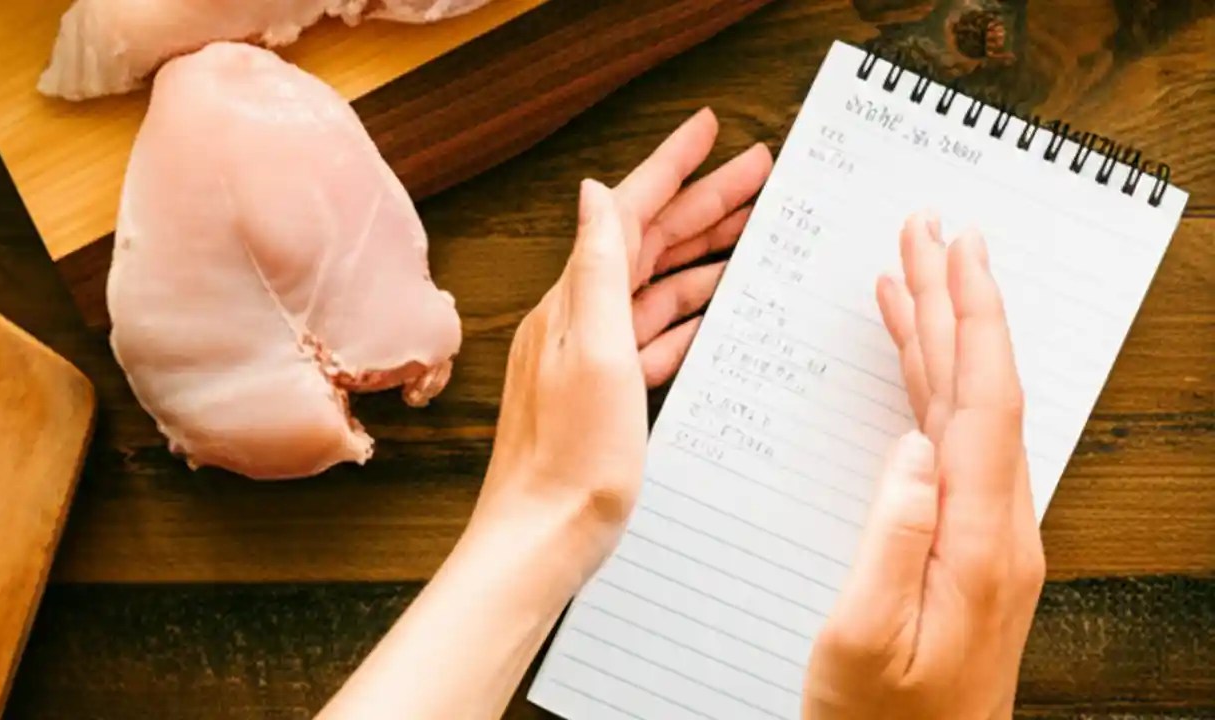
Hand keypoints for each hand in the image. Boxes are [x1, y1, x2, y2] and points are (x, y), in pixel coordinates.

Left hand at [473, 109, 773, 581]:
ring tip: (747, 231)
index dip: (671, 167)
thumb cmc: (570, 461)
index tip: (707, 128)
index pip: (626, 213)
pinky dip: (684, 315)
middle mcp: (578, 321)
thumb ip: (597, 271)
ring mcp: (591, 357)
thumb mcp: (595, 354)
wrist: (541, 539)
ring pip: (655, 288)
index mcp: (574, 304)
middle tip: (753, 172)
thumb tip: (593, 193)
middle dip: (701, 203)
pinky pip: (652, 337)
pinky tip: (710, 311)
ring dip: (700, 256)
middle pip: (647, 244)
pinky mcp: (605, 393)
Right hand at [803, 213, 1046, 718]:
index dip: (971, 317)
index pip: (983, 401)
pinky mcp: (965, 540)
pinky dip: (929, 384)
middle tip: (931, 230)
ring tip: (913, 271)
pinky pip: (951, 439)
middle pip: (982, 386)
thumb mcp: (862, 640)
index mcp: (978, 541)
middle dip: (958, 300)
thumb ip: (891, 539)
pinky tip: (910, 358)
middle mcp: (996, 525)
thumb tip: (911, 445)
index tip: (956, 250)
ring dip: (943, 333)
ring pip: (965, 405)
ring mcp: (985, 531)